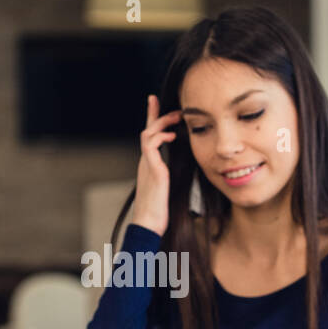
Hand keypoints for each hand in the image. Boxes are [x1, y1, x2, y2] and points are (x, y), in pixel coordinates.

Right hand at [129, 94, 181, 236]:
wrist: (149, 224)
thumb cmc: (159, 211)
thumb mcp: (168, 189)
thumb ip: (171, 178)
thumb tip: (181, 174)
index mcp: (150, 165)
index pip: (151, 138)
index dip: (153, 120)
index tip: (156, 104)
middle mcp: (146, 162)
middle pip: (147, 130)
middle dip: (155, 114)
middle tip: (170, 106)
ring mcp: (147, 165)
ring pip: (148, 134)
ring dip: (161, 123)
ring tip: (175, 118)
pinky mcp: (152, 169)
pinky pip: (150, 145)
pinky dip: (160, 137)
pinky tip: (171, 136)